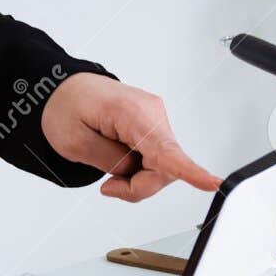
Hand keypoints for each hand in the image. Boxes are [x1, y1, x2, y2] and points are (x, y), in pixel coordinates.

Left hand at [41, 72, 221, 201]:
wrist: (63, 89)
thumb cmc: (65, 107)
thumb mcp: (75, 143)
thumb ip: (111, 162)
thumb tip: (136, 173)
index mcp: (131, 112)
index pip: (165, 149)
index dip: (190, 171)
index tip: (211, 182)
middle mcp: (151, 113)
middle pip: (164, 168)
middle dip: (138, 185)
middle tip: (108, 186)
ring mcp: (155, 119)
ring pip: (161, 166)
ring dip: (136, 178)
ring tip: (108, 167)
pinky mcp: (153, 126)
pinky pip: (155, 158)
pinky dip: (138, 168)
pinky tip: (120, 159)